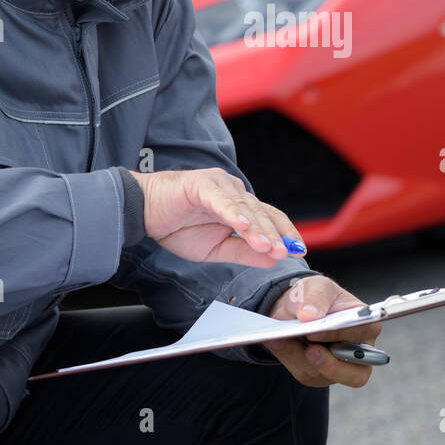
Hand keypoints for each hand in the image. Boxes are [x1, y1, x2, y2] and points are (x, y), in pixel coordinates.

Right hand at [131, 168, 302, 267]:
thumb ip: (243, 252)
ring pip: (245, 208)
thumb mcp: (215, 249)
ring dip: (257, 229)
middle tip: (286, 252)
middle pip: (261, 213)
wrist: (144, 212)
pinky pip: (220, 200)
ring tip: (268, 246)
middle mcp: (234, 192)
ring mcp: (219, 186)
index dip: (285, 233)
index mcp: (240, 206)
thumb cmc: (177, 227)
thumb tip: (272, 259)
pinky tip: (242, 226)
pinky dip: (233, 212)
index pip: (270, 218)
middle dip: (275, 235)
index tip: (299, 251)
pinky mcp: (200, 186)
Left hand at [264, 276, 381, 387]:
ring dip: (300, 358)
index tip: (316, 331)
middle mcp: (358, 350)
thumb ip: (315, 297)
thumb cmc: (316, 296)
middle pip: (355, 372)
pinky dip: (289, 358)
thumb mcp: (316, 286)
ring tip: (281, 339)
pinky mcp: (319, 375)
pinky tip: (276, 342)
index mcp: (365, 323)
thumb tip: (309, 315)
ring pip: (324, 375)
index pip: (363, 333)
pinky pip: (306, 374)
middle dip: (330, 364)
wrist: (296, 309)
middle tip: (309, 351)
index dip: (342, 335)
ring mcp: (340, 367)